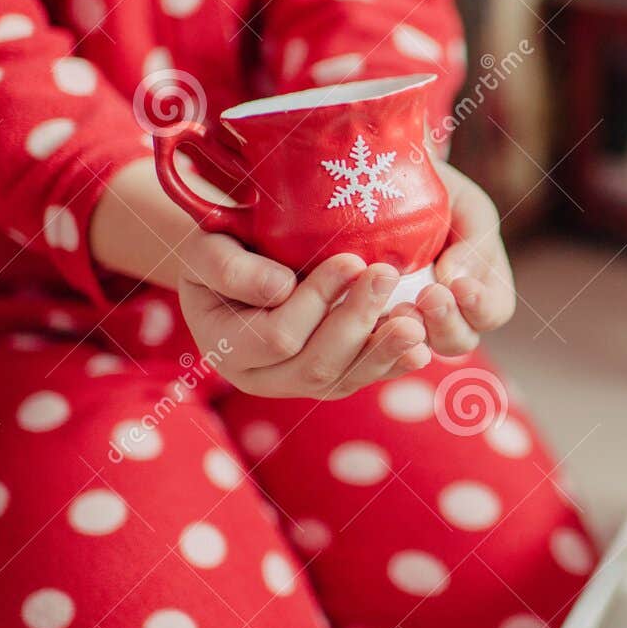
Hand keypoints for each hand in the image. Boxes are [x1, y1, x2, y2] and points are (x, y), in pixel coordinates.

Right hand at [91, 159, 429, 398]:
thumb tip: (280, 289)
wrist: (231, 261)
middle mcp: (261, 376)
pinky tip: (422, 346)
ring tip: (416, 321)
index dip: (317, 301)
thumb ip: (229, 269)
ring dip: (383, 350)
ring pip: (344, 380)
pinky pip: (362, 376)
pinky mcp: (330, 375)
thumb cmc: (215, 246)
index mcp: (226, 346)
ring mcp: (297, 381)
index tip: (351, 260)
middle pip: (316, 365)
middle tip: (387, 274)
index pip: (278, 337)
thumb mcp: (204, 248)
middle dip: (356, 321)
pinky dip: (393, 362)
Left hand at [389, 162, 515, 356]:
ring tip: (396, 309)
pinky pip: (374, 342)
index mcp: (482, 288)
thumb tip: (456, 281)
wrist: (382, 182)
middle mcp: (449, 315)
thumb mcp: (466, 204)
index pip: (493, 312)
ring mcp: (410, 323)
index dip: (481, 306)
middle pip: (459, 340)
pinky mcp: (371, 322)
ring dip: (411, 332)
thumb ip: (474, 241)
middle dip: (446, 321)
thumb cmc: (437, 194)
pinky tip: (366, 315)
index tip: (460, 286)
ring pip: (418, 348)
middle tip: (429, 296)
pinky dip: (373, 334)